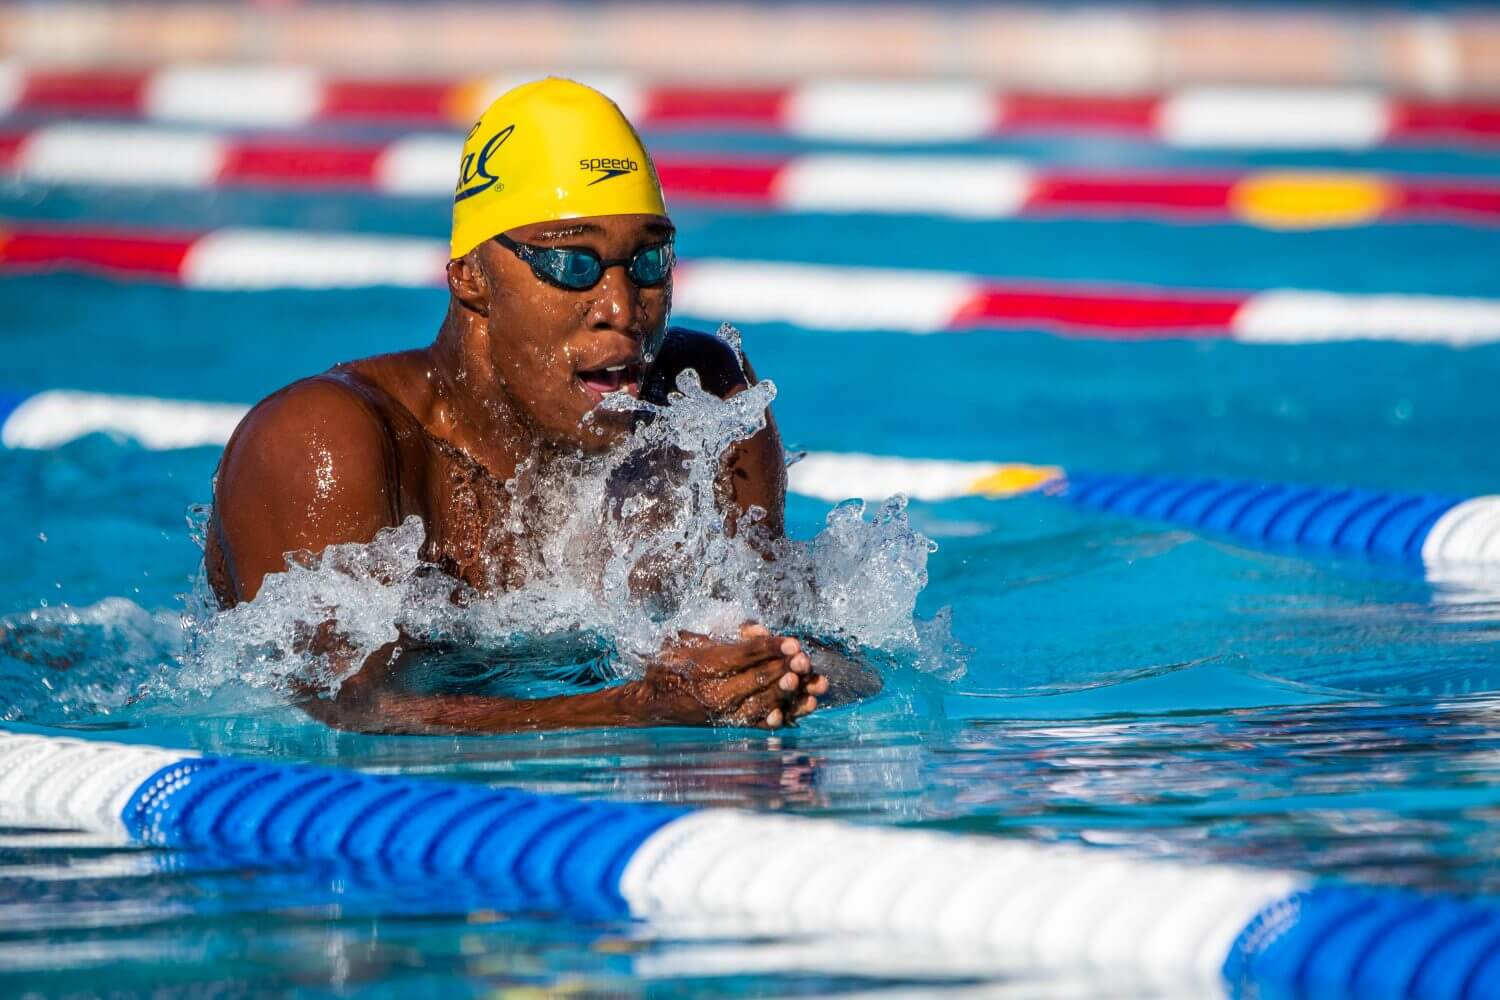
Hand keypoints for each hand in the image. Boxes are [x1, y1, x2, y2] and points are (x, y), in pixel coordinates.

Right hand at [624, 624, 829, 728]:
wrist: (650, 705)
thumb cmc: (668, 666)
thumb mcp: (685, 642)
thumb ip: (721, 634)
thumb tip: (757, 630)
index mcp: (705, 667)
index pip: (745, 655)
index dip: (771, 647)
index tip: (793, 642)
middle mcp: (715, 692)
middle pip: (757, 678)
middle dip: (785, 668)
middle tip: (805, 660)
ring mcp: (723, 712)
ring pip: (762, 702)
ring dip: (789, 692)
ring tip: (810, 683)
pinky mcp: (728, 725)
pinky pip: (756, 723)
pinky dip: (777, 717)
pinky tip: (796, 712)